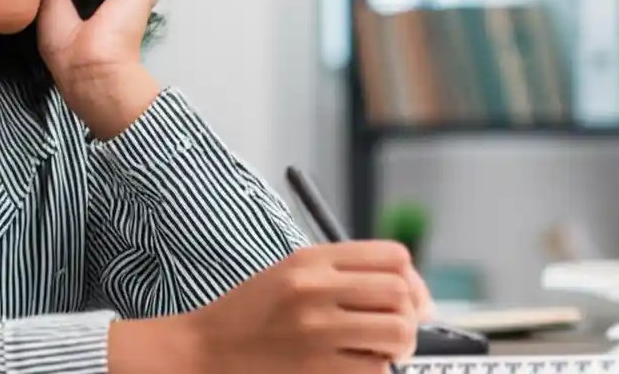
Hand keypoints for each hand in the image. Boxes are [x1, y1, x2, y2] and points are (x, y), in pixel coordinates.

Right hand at [108, 242, 422, 373]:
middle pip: (400, 293)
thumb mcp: (289, 274)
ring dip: (399, 346)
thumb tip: (404, 290)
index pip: (393, 256)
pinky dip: (375, 369)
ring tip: (381, 350)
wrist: (205, 350)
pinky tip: (354, 365)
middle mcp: (315, 289)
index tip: (411, 298)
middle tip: (399, 330)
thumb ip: (339, 272)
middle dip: (411, 316)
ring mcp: (316, 330)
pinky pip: (375, 369)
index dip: (413, 280)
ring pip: (397, 333)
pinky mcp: (317, 368)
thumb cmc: (250, 314)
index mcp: (311, 260)